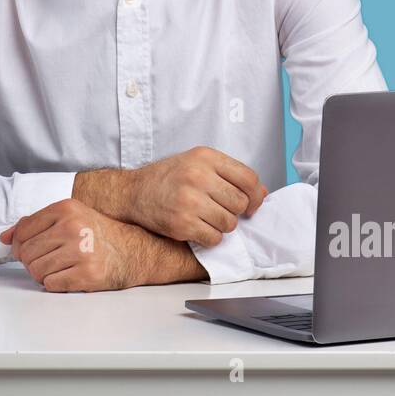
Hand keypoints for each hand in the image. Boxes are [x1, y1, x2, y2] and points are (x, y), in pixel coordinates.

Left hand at [0, 198, 204, 290]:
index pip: (22, 231)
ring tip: (60, 268)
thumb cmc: (98, 234)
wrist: (133, 250)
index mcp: (66, 209)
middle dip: (31, 261)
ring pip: (36, 271)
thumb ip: (35, 224)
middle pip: (26, 253)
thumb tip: (5, 238)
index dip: (19, 245)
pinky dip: (56, 284)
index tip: (26, 249)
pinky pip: (51, 284)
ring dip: (43, 274)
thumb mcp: (69, 217)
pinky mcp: (87, 274)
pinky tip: (69, 275)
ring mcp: (81, 251)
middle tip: (48, 260)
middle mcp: (72, 227)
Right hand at [75, 146, 267, 245]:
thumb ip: (228, 174)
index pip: (248, 178)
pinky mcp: (182, 224)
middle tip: (221, 210)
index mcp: (205, 157)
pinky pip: (214, 238)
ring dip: (222, 226)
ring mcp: (189, 201)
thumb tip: (261, 194)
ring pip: (230, 223)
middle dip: (235, 211)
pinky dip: (210, 238)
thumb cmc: (168, 178)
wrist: (134, 192)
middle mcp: (198, 176)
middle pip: (240, 203)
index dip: (256, 195)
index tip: (252, 204)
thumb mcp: (197, 163)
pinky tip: (198, 228)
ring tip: (207, 218)